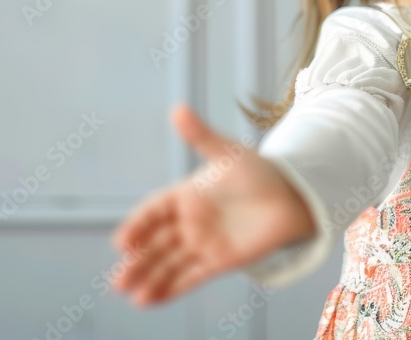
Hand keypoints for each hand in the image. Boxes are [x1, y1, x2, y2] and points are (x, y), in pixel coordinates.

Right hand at [110, 102, 315, 306]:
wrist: (292, 196)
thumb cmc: (258, 170)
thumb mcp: (227, 152)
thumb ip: (201, 136)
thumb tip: (178, 109)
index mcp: (185, 194)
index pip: (152, 212)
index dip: (137, 227)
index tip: (122, 243)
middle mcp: (189, 221)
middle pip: (155, 244)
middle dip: (137, 262)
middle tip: (118, 280)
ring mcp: (202, 242)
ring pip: (169, 263)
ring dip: (150, 279)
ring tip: (131, 295)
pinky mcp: (219, 261)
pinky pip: (190, 277)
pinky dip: (171, 289)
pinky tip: (151, 300)